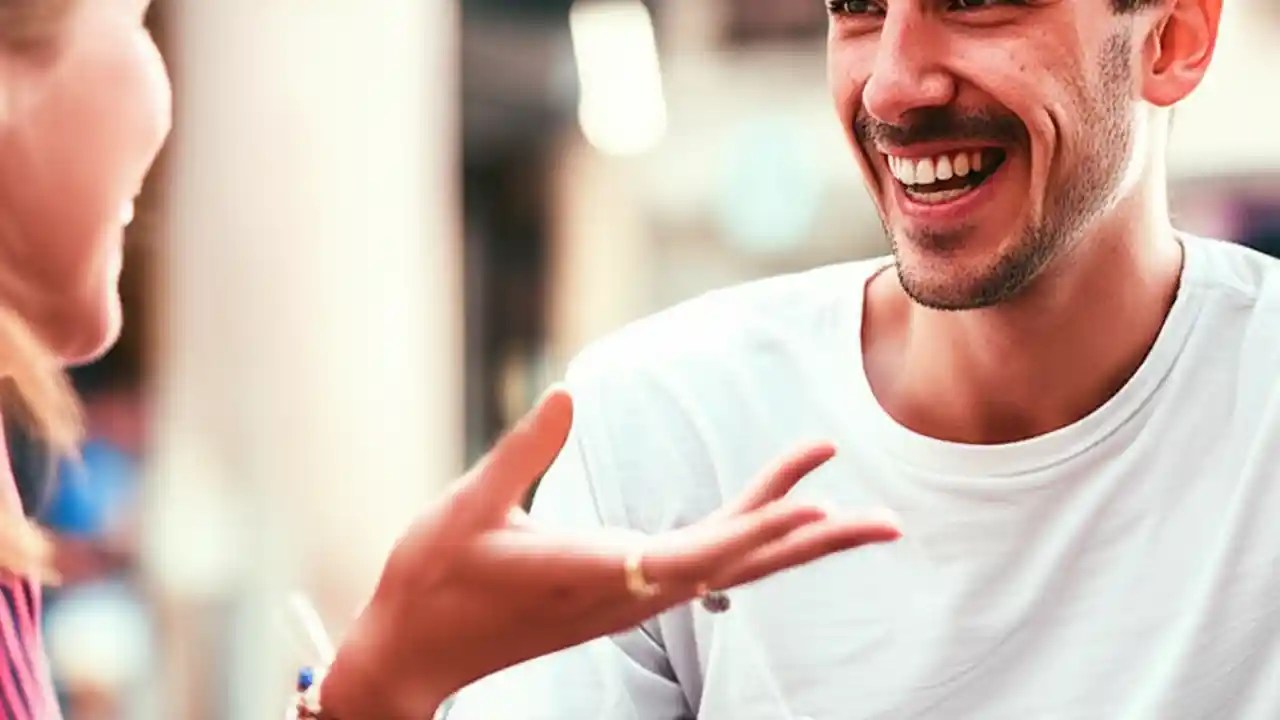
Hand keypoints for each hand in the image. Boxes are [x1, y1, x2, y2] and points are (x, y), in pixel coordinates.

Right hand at [321, 389, 900, 719]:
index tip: (820, 502)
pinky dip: (751, 544)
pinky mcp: (619, 597)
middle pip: (741, 564)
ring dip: (794, 542)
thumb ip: (523, 452)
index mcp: (597, 571)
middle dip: (816, 540)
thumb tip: (566, 394)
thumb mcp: (467, 508)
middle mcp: (628, 592)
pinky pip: (703, 569)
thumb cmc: (432, 582)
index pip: (699, 551)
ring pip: (730, 568)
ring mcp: (628, 599)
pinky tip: (774, 531)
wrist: (413, 655)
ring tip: (854, 520)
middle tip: (889, 522)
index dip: (762, 526)